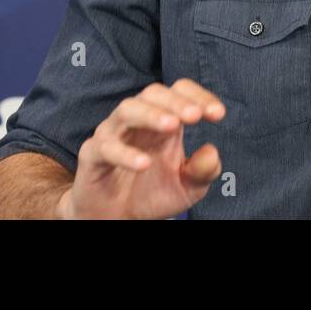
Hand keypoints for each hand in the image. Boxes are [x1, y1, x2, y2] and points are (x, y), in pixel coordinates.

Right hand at [60, 79, 225, 218]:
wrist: (118, 218)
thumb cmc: (153, 192)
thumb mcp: (188, 187)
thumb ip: (203, 171)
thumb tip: (212, 152)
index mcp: (164, 119)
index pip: (179, 91)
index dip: (199, 96)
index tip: (219, 114)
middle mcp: (137, 120)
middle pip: (153, 93)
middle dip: (176, 102)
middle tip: (196, 116)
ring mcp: (113, 134)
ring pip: (127, 110)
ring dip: (151, 115)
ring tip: (172, 126)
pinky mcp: (92, 154)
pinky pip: (105, 147)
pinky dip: (125, 153)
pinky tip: (144, 163)